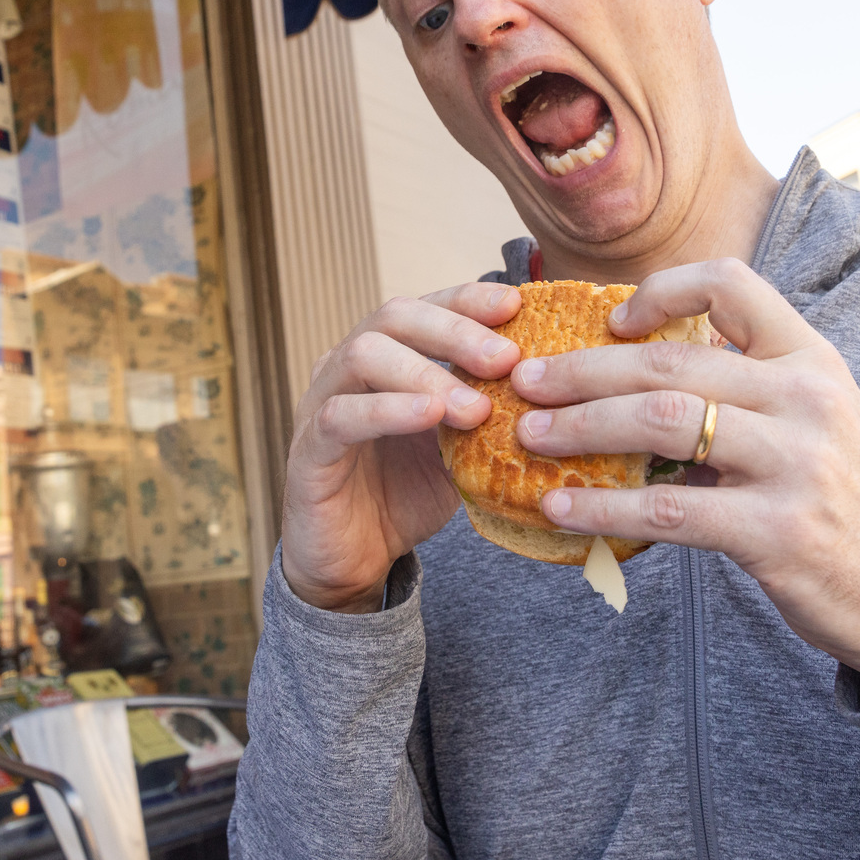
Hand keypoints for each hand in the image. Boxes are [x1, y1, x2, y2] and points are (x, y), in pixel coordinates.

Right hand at [281, 284, 524, 613]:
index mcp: (386, 355)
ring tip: (477, 408)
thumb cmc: (406, 492)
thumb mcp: (459, 445)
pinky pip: (342, 415)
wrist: (354, 559)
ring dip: (427, 374)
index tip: (517, 306)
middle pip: (395, 315)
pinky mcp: (307, 449)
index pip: (426, 305)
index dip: (469, 299)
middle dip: (456, 330)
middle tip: (506, 359)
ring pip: (364, 354)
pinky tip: (431, 419)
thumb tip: (552, 386)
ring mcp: (320, 401)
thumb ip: (487, 411)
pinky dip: (389, 411)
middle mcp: (346, 365)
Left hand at [511, 259, 859, 687]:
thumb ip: (746, 390)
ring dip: (579, 428)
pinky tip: (560, 510)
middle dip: (582, 370)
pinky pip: (666, 510)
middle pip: (669, 363)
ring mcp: (794, 464)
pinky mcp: (775, 531)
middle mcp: (805, 398)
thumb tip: (630, 377)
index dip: (662, 292)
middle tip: (524, 382)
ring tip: (531, 438)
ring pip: (659, 424)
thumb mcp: (816, 420)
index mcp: (812, 358)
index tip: (612, 321)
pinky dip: (601, 508)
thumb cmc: (845, 500)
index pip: (731, 285)